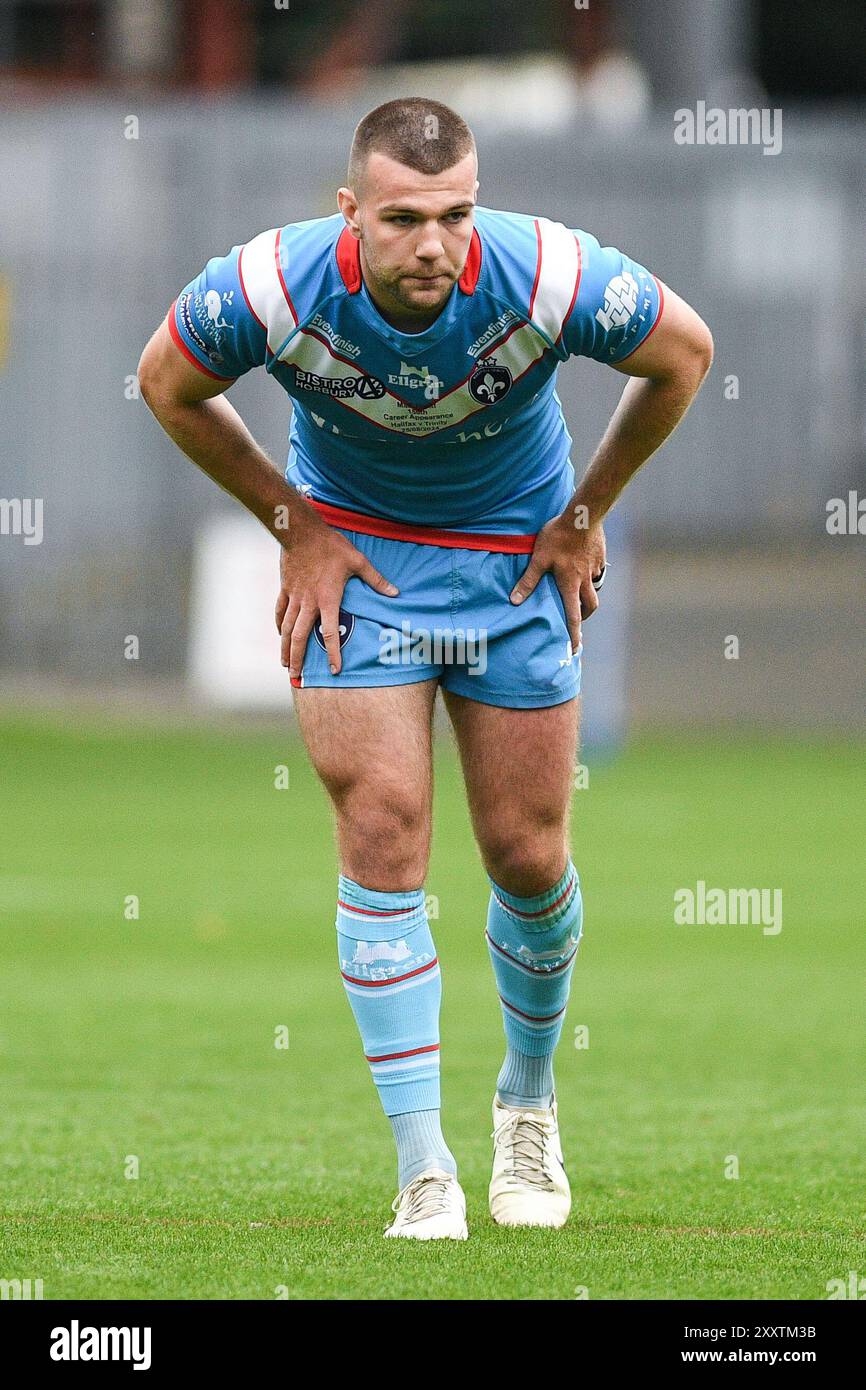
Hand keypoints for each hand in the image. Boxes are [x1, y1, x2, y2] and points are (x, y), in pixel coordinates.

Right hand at [275, 516, 397, 677]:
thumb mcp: (358, 561)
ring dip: (285, 647)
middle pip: (300, 637)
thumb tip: (395, 592)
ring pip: (287, 628)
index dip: (333, 653)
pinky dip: (279, 625)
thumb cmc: (332, 546)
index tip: (335, 669)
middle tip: (297, 675)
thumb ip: (376, 579)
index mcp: (328, 600)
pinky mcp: (285, 589)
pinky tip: (280, 634)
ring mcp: (294, 597)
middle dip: (298, 658)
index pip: (330, 633)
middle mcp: (309, 603)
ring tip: (285, 663)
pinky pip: (280, 611)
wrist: (301, 532)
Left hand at [509, 516, 606, 655]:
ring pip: (595, 590)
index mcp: (570, 584)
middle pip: (590, 606)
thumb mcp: (539, 558)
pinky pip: (597, 572)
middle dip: (584, 616)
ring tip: (579, 595)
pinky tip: (584, 568)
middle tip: (576, 619)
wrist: (584, 516)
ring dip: (588, 597)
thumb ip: (528, 580)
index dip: (574, 634)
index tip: (574, 649)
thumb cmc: (558, 536)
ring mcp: (594, 569)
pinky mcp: (599, 557)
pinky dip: (591, 576)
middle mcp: (585, 580)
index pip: (574, 616)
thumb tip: (514, 601)